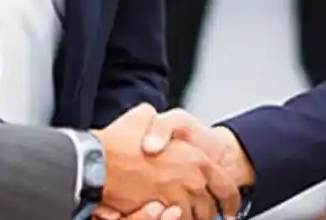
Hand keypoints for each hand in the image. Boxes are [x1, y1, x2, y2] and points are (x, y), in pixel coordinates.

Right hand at [92, 104, 240, 219]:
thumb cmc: (117, 141)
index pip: (225, 186)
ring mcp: (175, 199)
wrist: (95, 163)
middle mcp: (190, 181)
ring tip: (183, 216)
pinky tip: (167, 217)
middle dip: (207, 213)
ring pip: (193, 219)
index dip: (230, 200)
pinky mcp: (158, 213)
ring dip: (190, 219)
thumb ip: (157, 120)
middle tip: (206, 215)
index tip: (230, 208)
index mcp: (195, 159)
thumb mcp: (143, 116)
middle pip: (209, 208)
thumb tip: (155, 117)